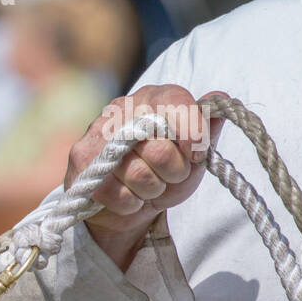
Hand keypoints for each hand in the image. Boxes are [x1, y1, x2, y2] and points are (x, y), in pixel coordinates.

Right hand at [66, 84, 224, 269]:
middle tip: (169, 175)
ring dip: (151, 190)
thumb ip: (207, 127)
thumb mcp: (193, 152)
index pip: (176, 103)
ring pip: (138, 174)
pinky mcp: (80, 162)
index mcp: (153, 97)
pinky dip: (130, 202)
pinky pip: (116, 192)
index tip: (197, 155)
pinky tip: (128, 196)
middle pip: (160, 148)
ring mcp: (96, 134)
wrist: (126, 203)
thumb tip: (221, 96)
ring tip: (148, 186)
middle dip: (173, 172)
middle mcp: (121, 108)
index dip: (192, 132)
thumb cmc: (163, 172)